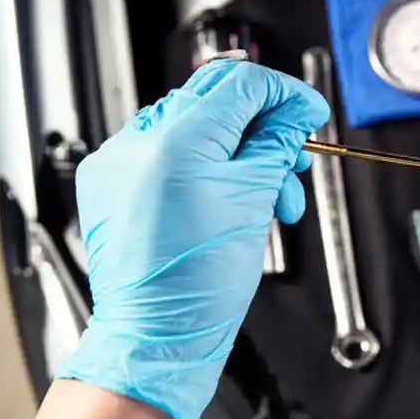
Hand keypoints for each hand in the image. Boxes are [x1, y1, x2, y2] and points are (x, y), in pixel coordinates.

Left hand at [57, 59, 329, 418]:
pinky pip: (165, 151)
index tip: (309, 111)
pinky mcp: (111, 181)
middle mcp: (139, 143)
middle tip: (292, 153)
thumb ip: (276, 145)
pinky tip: (228, 197)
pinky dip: (204, 165)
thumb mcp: (255, 203)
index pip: (241, 85)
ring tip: (267, 193)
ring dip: (239, 149)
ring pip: (194, 125)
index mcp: (177, 144)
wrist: (157, 333)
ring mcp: (119, 160)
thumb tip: (294, 114)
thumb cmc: (201, 284)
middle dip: (264, 124)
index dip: (285, 94)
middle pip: (215, 98)